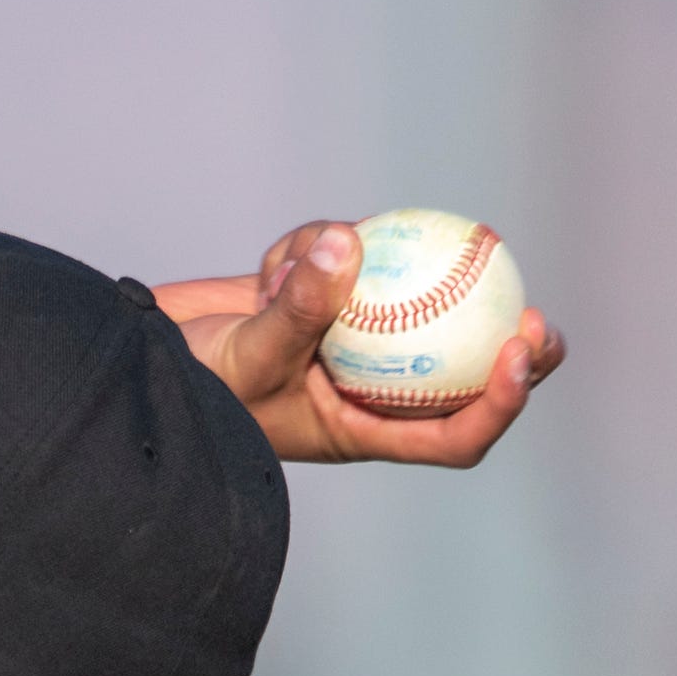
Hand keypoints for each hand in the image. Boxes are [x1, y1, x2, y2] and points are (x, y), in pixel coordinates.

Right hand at [156, 219, 562, 472]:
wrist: (142, 362)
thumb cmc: (190, 391)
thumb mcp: (246, 359)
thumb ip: (298, 308)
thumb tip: (345, 241)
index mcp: (364, 429)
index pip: (452, 434)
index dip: (499, 403)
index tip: (519, 349)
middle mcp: (369, 387)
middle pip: (462, 371)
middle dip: (510, 346)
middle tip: (534, 307)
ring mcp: (353, 339)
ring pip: (402, 295)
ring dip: (363, 269)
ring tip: (292, 275)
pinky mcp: (328, 294)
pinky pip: (350, 255)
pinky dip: (312, 247)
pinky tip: (267, 263)